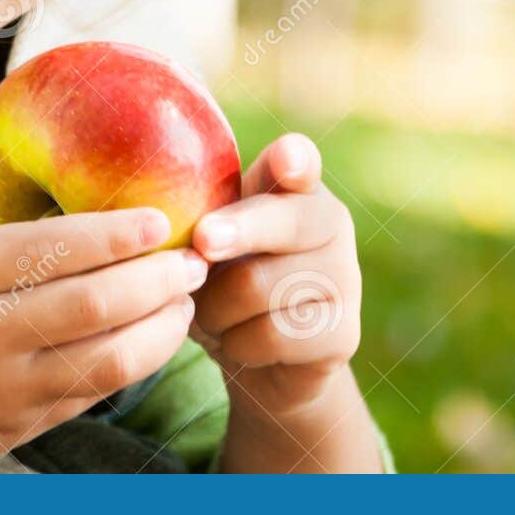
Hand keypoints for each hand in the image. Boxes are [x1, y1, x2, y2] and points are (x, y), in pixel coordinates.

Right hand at [0, 189, 207, 470]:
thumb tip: (17, 166)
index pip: (48, 250)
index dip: (112, 235)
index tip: (158, 218)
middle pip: (92, 304)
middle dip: (155, 279)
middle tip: (192, 257)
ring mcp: (7, 385)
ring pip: (105, 358)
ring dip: (161, 326)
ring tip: (186, 297)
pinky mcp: (23, 425)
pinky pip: (95, 393)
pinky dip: (138, 363)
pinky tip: (159, 335)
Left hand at [189, 133, 360, 416]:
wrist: (261, 356)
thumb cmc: (226, 278)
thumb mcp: (212, 238)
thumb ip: (203, 214)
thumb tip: (170, 219)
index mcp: (298, 187)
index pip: (300, 162)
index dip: (294, 159)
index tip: (286, 162)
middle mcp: (332, 225)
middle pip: (283, 222)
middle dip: (238, 233)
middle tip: (204, 241)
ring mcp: (345, 278)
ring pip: (261, 286)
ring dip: (216, 308)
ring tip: (210, 312)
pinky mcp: (343, 333)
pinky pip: (272, 336)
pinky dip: (237, 344)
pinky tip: (238, 343)